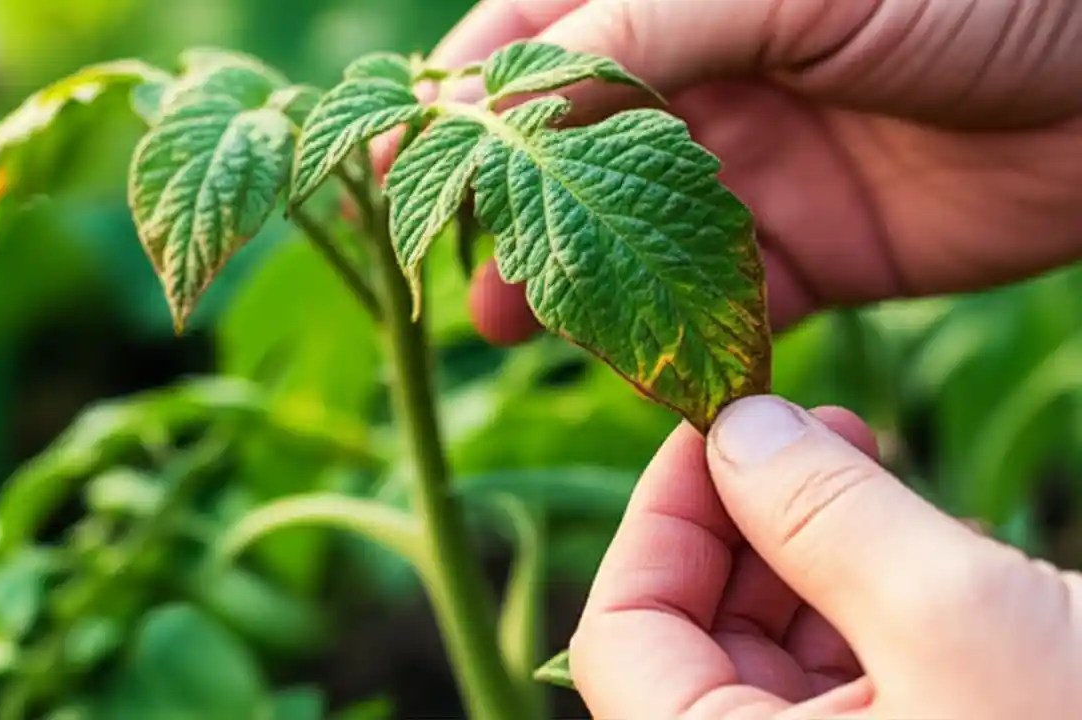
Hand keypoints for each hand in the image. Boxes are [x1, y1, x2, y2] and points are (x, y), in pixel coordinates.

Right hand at [433, 0, 1081, 332]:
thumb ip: (645, 29)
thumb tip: (499, 90)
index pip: (537, 42)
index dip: (462, 107)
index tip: (400, 170)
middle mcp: (707, 82)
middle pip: (570, 158)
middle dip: (514, 219)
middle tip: (474, 282)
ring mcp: (757, 172)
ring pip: (636, 245)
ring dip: (583, 291)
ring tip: (530, 329)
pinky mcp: (815, 252)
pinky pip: (728, 311)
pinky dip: (689, 347)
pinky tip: (656, 376)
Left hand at [571, 395, 1081, 717]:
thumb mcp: (956, 619)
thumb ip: (825, 515)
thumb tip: (737, 427)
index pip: (619, 637)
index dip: (660, 517)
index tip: (716, 424)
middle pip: (692, 643)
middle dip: (742, 525)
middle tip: (807, 432)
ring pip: (771, 661)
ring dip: (806, 556)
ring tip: (867, 471)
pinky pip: (851, 686)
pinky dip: (865, 607)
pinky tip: (914, 549)